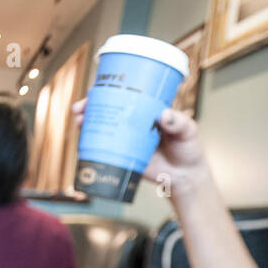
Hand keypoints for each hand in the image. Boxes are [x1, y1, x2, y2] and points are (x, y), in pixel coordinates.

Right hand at [71, 99, 213, 208]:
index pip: (125, 95)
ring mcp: (128, 139)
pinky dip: (93, 145)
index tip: (95, 90)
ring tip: (79, 122)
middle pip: (108, 109)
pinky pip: (106, 150)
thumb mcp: (188, 131)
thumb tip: (164, 115)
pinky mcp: (126, 157)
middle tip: (80, 108)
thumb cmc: (189, 149)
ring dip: (87, 123)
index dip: (108, 90)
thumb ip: (179, 122)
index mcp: (147, 110)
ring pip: (103, 127)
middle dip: (90, 106)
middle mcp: (134, 122)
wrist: (187, 177)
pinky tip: (83, 142)